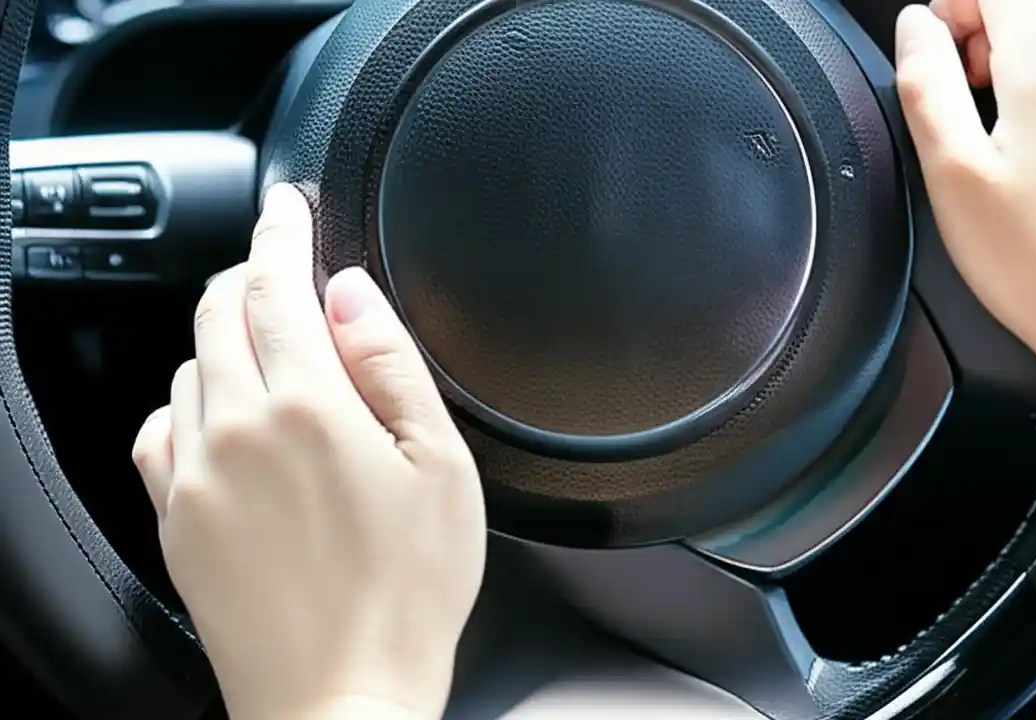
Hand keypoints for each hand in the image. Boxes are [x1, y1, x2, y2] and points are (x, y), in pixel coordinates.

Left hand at [130, 184, 486, 719]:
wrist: (340, 697)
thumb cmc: (406, 593)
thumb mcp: (440, 468)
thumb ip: (392, 367)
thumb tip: (352, 295)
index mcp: (310, 410)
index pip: (278, 288)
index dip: (282, 234)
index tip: (288, 208)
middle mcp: (237, 430)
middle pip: (221, 314)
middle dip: (250, 274)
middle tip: (283, 264)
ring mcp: (195, 474)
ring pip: (190, 365)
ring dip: (227, 336)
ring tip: (273, 351)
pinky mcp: (174, 516)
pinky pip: (160, 426)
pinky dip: (190, 398)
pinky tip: (224, 414)